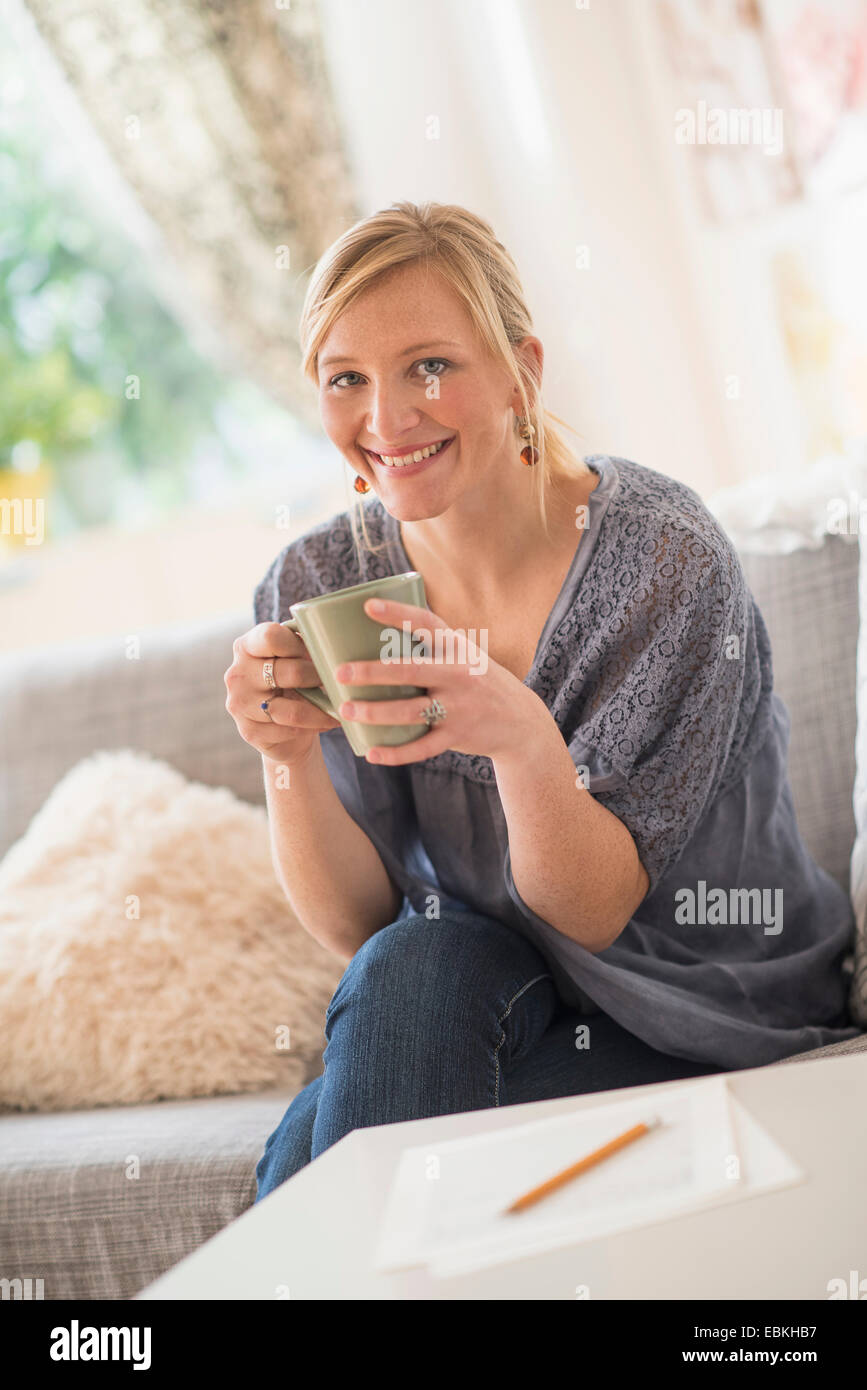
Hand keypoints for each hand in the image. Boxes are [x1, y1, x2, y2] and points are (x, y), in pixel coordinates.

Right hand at [224, 621, 341, 765]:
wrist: (282, 726)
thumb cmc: (293, 682)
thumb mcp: (295, 658)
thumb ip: (304, 644)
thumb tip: (332, 643)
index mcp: (246, 647)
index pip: (271, 636)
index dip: (298, 644)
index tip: (315, 653)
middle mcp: (237, 674)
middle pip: (288, 672)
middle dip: (318, 677)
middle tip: (337, 681)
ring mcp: (240, 704)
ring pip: (292, 710)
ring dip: (322, 711)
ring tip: (340, 708)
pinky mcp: (249, 731)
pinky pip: (290, 731)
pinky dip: (313, 728)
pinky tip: (325, 723)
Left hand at [333, 597, 547, 764]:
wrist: (521, 720)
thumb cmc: (477, 681)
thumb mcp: (464, 656)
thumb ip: (430, 646)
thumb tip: (374, 628)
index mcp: (458, 649)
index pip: (427, 624)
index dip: (398, 614)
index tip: (368, 606)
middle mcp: (460, 675)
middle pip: (410, 670)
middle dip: (372, 671)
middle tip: (339, 672)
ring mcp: (460, 707)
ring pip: (410, 711)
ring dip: (375, 712)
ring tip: (345, 710)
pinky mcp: (459, 736)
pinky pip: (422, 747)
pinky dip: (395, 753)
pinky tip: (371, 753)